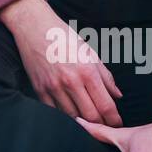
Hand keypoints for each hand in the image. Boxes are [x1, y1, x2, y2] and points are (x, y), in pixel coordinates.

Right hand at [0, 0, 123, 127]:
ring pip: (73, 117)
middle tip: (105, 125)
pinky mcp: (40, 90)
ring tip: (89, 120)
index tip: (117, 122)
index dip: (114, 119)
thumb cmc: (63, 37)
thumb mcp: (89, 52)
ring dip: (83, 122)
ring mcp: (54, 87)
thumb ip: (105, 76)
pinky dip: (64, 116)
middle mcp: (71, 81)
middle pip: (91, 115)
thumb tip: (117, 95)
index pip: (105, 105)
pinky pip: (55, 112)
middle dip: (101, 123)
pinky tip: (70, 114)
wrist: (33, 27)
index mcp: (87, 70)